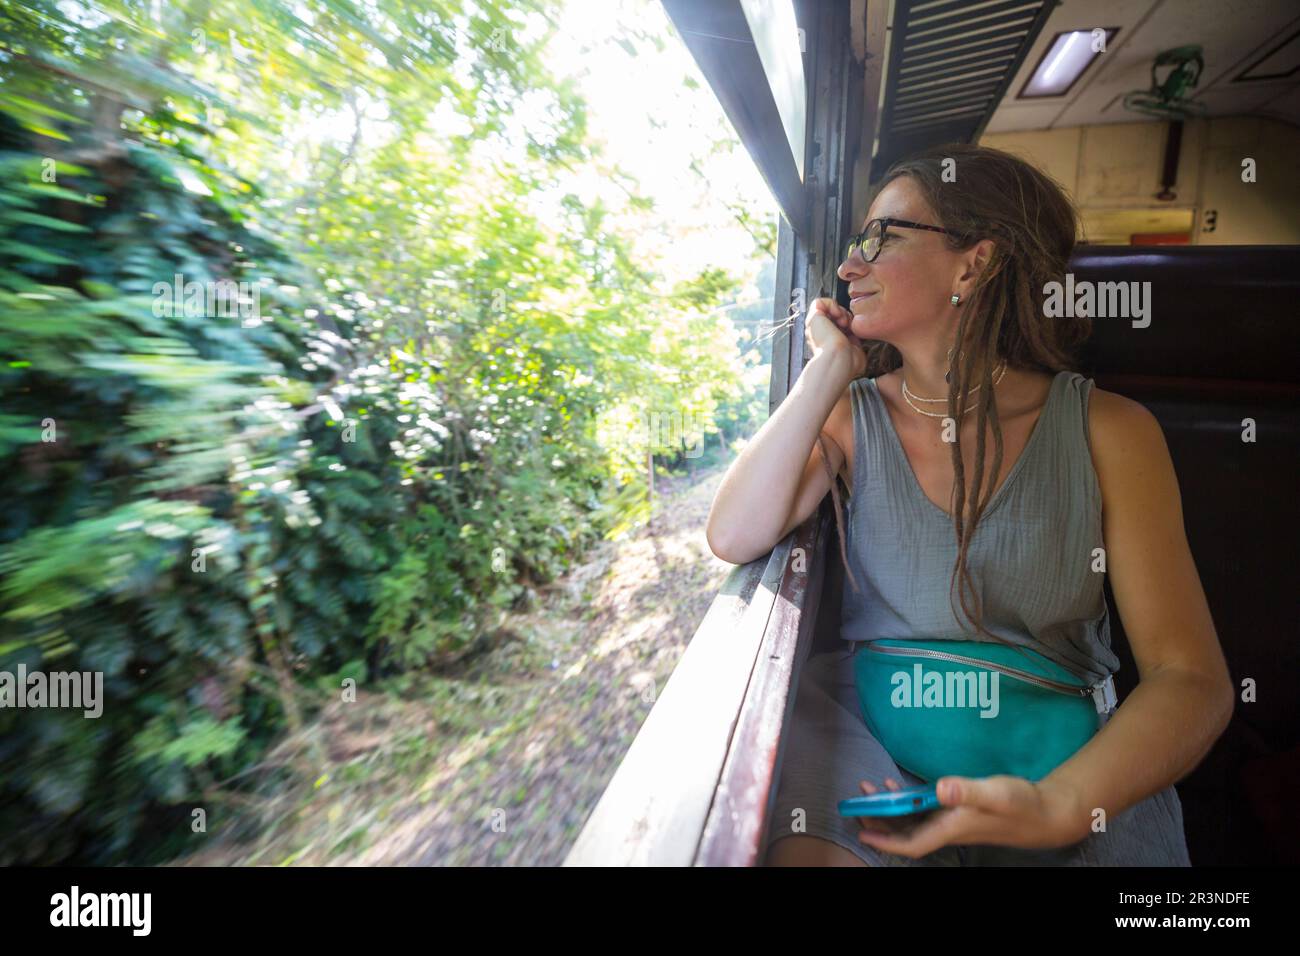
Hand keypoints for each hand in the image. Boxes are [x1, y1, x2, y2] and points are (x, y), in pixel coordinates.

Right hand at [804, 297, 866, 379]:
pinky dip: (831, 304)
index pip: (839, 325)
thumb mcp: (855, 349)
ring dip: (839, 311)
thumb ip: (853, 340)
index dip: (850, 323)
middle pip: (835, 315)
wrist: (840, 360)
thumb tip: (856, 337)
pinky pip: (820, 302)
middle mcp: (820, 334)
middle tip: (849, 325)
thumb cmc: (848, 362)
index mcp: (828, 342)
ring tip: (844, 321)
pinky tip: (837, 314)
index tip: (854, 331)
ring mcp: (815, 326)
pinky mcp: (812, 318)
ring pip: (828, 308)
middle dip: (846, 316)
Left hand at [854, 775, 1086, 857]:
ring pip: (913, 823)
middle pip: (905, 834)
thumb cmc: (1022, 803)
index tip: (861, 830)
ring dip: (890, 809)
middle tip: (856, 799)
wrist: (1046, 813)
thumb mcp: (995, 792)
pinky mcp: (959, 814)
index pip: (912, 843)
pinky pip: (925, 814)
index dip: (885, 840)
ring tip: (870, 788)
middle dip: (878, 819)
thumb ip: (968, 790)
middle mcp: (949, 829)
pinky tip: (900, 787)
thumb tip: (940, 787)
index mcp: (953, 828)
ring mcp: (953, 823)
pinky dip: (908, 802)